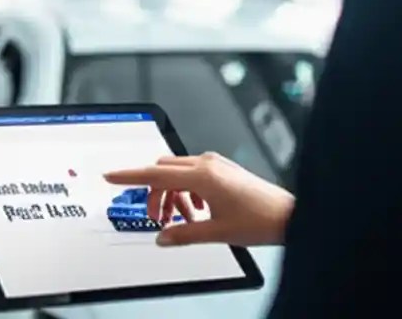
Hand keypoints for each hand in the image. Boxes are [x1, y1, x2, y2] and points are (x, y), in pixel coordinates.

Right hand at [104, 152, 293, 246]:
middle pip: (164, 171)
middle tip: (157, 218)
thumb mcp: (215, 232)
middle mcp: (207, 164)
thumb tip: (162, 236)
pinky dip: (187, 190)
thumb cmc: (260, 220)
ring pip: (178, 172)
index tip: (111, 176)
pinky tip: (197, 210)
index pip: (155, 174)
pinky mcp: (223, 169)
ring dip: (172, 194)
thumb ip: (183, 234)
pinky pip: (193, 173)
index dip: (129, 176)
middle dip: (155, 194)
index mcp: (202, 175)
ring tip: (181, 219)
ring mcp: (217, 164)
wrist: (290, 216)